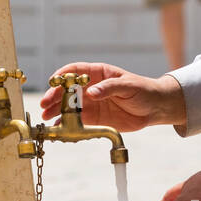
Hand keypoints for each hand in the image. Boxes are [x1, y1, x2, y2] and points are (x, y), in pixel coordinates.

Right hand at [38, 63, 184, 131]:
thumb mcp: (128, 86)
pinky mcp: (94, 119)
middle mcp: (91, 88)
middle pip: (67, 90)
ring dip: (56, 111)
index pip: (75, 71)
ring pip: (69, 106)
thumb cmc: (143, 90)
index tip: (53, 82)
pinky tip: (58, 129)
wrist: (155, 108)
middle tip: (46, 104)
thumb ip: (109, 88)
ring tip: (46, 117)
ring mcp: (91, 103)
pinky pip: (77, 121)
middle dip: (54, 96)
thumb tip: (91, 93)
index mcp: (98, 74)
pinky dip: (66, 125)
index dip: (62, 75)